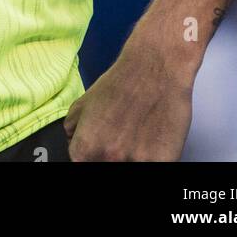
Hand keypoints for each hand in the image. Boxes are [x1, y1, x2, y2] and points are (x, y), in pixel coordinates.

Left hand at [63, 43, 193, 161]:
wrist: (155, 68)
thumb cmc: (121, 82)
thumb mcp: (84, 103)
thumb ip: (73, 130)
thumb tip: (73, 145)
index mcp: (86, 147)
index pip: (82, 167)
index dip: (91, 157)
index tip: (98, 151)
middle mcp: (109, 158)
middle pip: (105, 168)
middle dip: (110, 157)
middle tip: (120, 140)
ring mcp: (137, 162)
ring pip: (131, 168)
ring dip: (132, 157)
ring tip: (138, 138)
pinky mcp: (164, 161)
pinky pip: (155, 167)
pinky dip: (153, 158)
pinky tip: (153, 141)